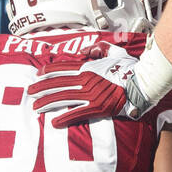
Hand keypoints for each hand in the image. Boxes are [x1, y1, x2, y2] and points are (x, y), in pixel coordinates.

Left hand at [26, 48, 149, 127]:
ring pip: (62, 98)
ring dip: (47, 102)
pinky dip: (64, 118)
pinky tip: (53, 122)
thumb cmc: (131, 68)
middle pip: (56, 83)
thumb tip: (84, 50)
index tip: (37, 74)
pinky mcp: (97, 108)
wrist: (142, 82)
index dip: (47, 71)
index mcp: (88, 67)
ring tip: (35, 107)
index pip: (62, 68)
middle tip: (29, 92)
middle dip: (40, 88)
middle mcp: (85, 80)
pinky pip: (76, 113)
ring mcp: (90, 94)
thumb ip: (98, 49)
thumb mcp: (114, 51)